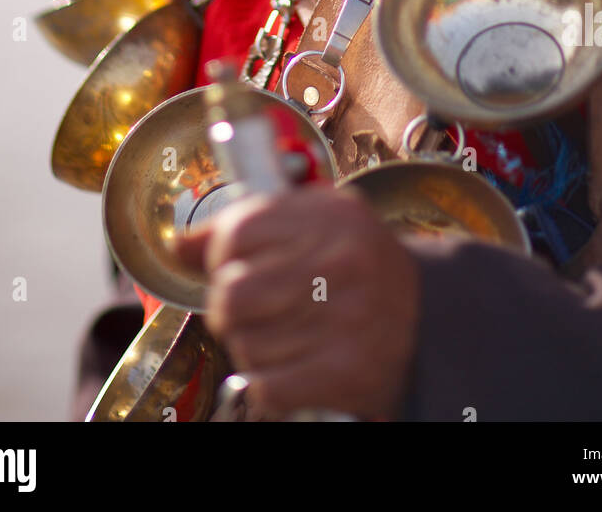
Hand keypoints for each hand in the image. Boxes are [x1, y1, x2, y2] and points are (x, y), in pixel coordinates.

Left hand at [170, 183, 419, 419]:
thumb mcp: (315, 223)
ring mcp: (345, 321)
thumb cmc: (356, 267)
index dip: (223, 253)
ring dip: (251, 345)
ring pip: (244, 342)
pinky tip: (292, 365)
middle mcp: (341, 264)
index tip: (238, 263)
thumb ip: (248, 226)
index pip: (238, 230)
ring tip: (285, 334)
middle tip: (253, 308)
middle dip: (230, 306)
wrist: (423, 321)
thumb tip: (178, 245)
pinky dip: (266, 382)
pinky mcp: (342, 373)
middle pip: (233, 290)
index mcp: (332, 217)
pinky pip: (263, 384)